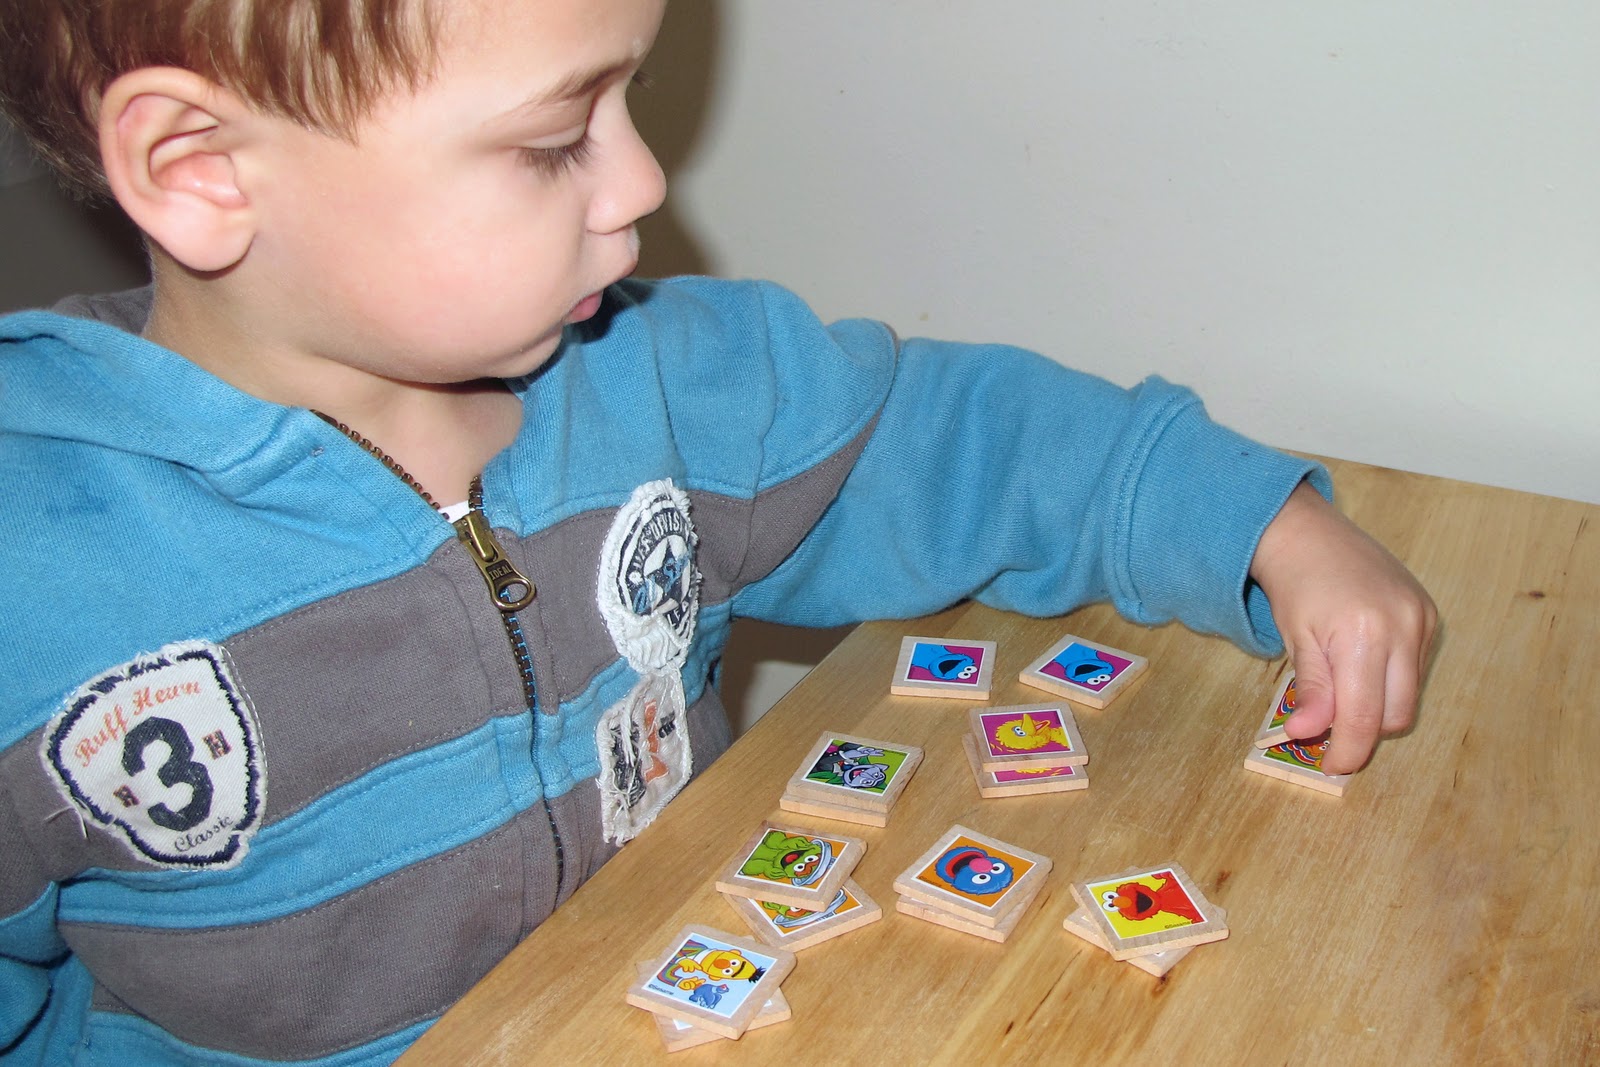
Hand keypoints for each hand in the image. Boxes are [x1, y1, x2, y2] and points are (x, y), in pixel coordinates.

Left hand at [1249, 482, 1437, 773]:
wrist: (1310, 534)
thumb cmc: (1295, 586)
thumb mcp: (1297, 640)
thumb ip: (1312, 691)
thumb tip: (1309, 735)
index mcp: (1362, 635)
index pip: (1366, 717)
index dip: (1349, 749)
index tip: (1333, 766)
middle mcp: (1402, 627)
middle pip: (1397, 714)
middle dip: (1365, 731)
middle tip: (1330, 729)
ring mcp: (1422, 618)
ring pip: (1410, 694)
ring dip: (1379, 705)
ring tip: (1341, 689)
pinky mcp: (1430, 613)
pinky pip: (1416, 667)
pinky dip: (1390, 678)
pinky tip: (1361, 661)